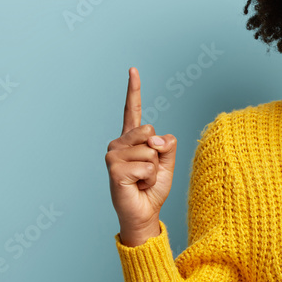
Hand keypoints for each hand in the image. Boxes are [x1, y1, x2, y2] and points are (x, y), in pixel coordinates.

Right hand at [104, 67, 177, 245]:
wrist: (144, 212)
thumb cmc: (153, 187)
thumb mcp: (167, 162)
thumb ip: (167, 145)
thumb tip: (156, 139)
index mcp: (132, 138)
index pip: (132, 110)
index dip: (133, 90)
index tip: (133, 69)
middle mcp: (119, 144)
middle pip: (149, 131)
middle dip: (157, 152)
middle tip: (149, 170)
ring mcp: (113, 156)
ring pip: (150, 151)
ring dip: (154, 169)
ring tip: (142, 179)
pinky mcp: (114, 170)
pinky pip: (146, 166)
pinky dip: (149, 178)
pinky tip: (138, 185)